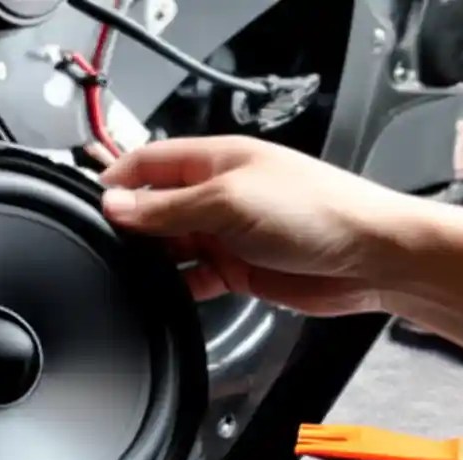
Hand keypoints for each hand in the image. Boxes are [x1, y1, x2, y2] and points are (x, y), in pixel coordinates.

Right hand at [100, 136, 421, 314]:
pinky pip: (191, 278)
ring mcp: (225, 233)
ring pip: (168, 246)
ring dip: (151, 260)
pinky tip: (163, 296)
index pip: (146, 163)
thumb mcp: (229, 202)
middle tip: (108, 247)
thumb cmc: (318, 212)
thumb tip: (115, 205)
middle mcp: (216, 194)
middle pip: (153, 207)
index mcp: (214, 160)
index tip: (90, 208)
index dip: (115, 182)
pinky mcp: (236, 269)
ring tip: (133, 274)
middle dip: (130, 226)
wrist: (372, 258)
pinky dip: (174, 288)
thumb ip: (168, 207)